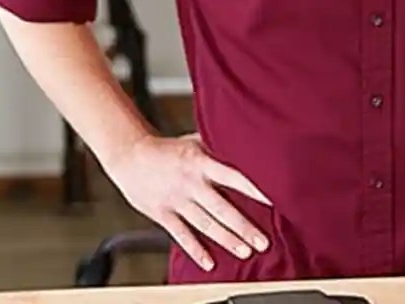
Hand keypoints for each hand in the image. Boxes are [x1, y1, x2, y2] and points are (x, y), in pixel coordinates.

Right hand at [103, 133, 272, 270]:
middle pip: (222, 208)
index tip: (274, 201)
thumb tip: (248, 146)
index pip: (234, 177)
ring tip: (245, 252)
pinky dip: (195, 250)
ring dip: (226, 240)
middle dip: (243, 227)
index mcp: (201, 162)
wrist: (129, 156)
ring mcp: (176, 200)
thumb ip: (219, 148)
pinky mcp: (162, 213)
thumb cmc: (168, 149)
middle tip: (263, 241)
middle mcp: (191, 183)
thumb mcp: (195, 141)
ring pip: (205, 224)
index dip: (254, 190)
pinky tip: (209, 263)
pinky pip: (181, 235)